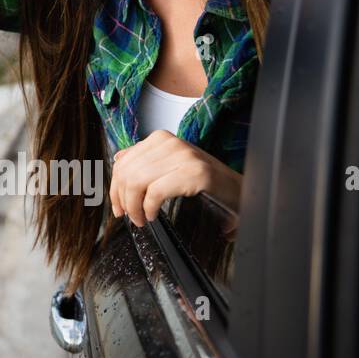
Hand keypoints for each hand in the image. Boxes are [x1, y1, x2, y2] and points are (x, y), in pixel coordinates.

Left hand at [109, 129, 242, 226]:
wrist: (244, 191)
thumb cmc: (207, 182)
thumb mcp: (172, 164)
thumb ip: (146, 159)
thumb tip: (118, 158)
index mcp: (162, 139)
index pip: (123, 162)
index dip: (115, 187)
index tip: (117, 205)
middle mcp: (171, 143)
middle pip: (127, 172)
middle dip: (121, 199)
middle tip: (128, 216)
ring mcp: (183, 156)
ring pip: (137, 181)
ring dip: (134, 207)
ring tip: (140, 219)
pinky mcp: (194, 174)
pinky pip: (156, 192)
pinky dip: (149, 208)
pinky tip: (152, 216)